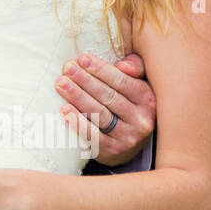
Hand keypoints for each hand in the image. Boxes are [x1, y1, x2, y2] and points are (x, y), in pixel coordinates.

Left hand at [56, 52, 154, 166]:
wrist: (129, 142)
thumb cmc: (128, 104)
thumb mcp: (137, 84)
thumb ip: (135, 68)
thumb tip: (123, 65)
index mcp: (148, 99)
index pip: (123, 82)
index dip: (101, 69)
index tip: (82, 58)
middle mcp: (141, 120)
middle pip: (109, 97)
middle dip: (86, 80)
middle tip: (67, 68)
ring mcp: (128, 137)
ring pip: (100, 114)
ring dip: (78, 97)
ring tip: (62, 84)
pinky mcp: (113, 151)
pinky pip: (93, 136)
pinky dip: (78, 122)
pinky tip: (64, 110)